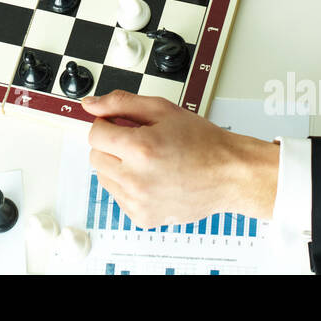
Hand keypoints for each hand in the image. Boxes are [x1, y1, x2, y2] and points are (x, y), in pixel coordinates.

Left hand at [83, 90, 279, 226]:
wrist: (230, 175)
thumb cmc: (203, 143)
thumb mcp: (162, 110)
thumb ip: (121, 103)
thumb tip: (90, 104)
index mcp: (140, 149)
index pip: (95, 134)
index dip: (106, 124)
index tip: (119, 124)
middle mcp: (136, 179)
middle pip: (95, 156)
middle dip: (111, 144)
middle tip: (136, 140)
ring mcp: (138, 202)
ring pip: (104, 178)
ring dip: (117, 166)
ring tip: (147, 160)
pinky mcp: (142, 218)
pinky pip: (118, 197)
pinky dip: (128, 186)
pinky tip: (151, 177)